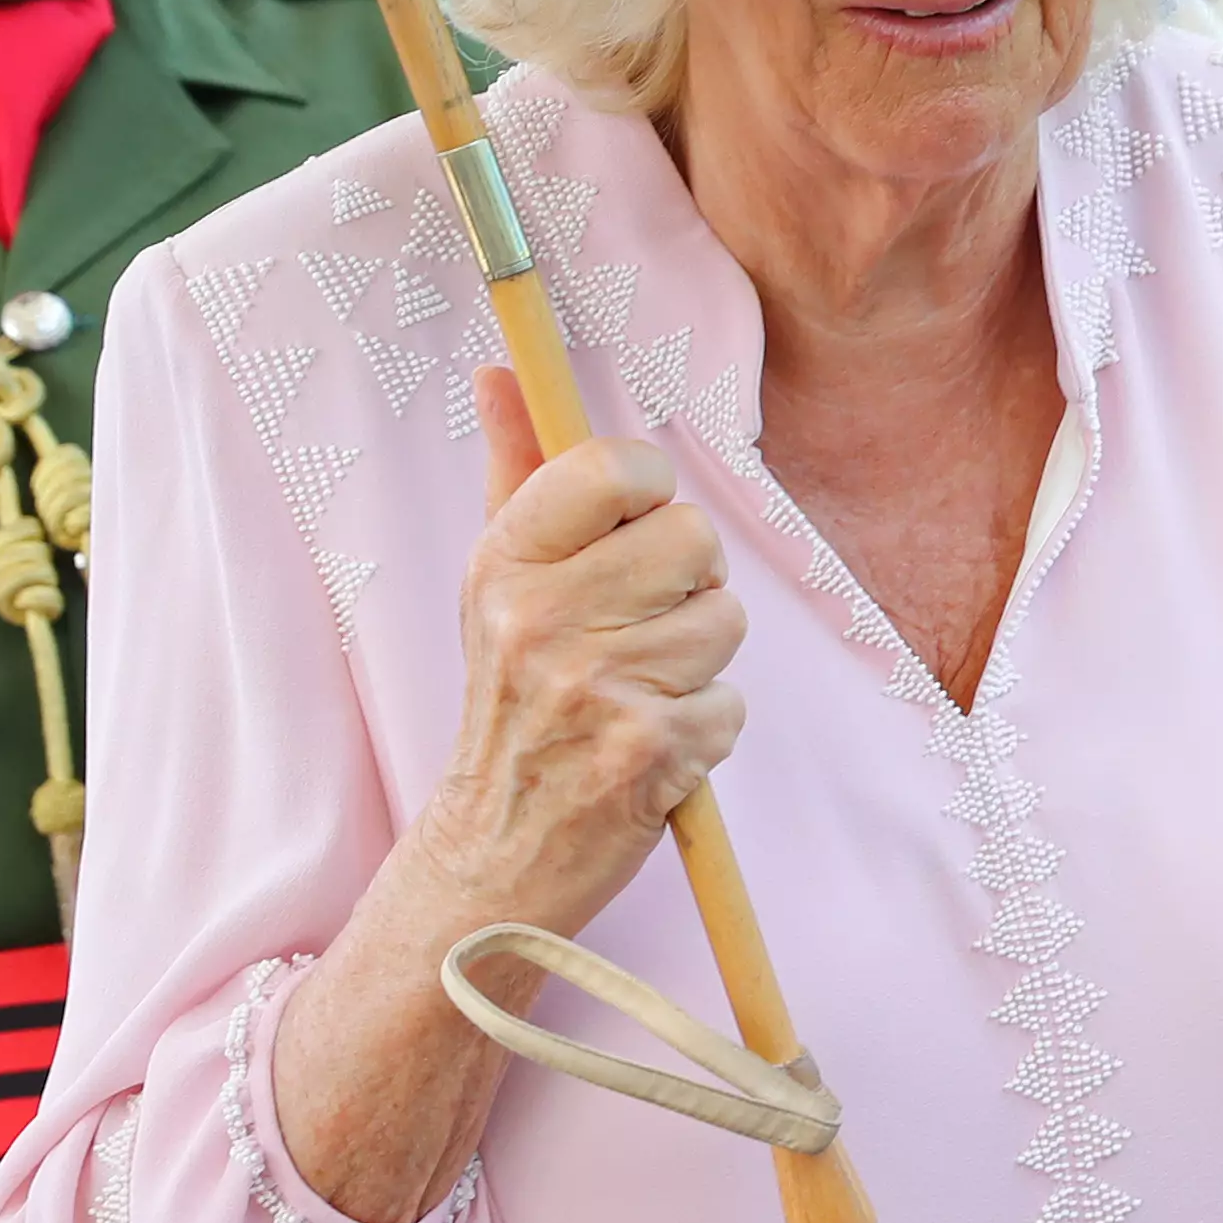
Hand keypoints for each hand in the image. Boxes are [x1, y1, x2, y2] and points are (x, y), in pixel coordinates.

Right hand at [271, 374, 752, 1222]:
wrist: (491, 855)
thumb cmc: (509, 703)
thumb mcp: (493, 583)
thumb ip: (514, 470)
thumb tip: (500, 367)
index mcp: (503, 561)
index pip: (618, 464)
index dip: (648, 494)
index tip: (630, 532)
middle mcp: (539, 616)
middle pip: (694, 539)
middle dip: (685, 588)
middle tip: (634, 636)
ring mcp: (593, 686)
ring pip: (723, 622)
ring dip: (697, 666)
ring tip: (634, 699)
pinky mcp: (647, 751)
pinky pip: (731, 704)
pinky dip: (704, 733)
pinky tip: (648, 752)